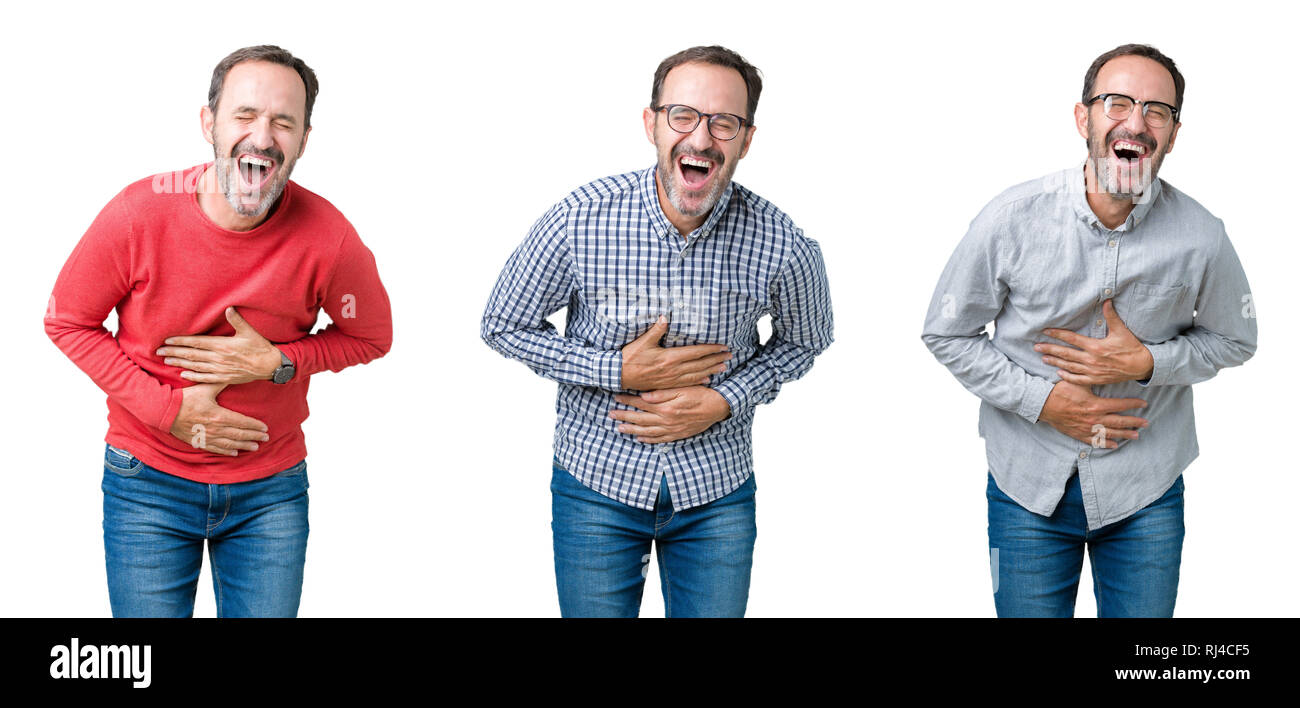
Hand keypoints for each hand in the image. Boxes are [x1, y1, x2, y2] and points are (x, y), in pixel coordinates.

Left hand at [157, 306, 282, 383]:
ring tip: (167, 360)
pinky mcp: (225, 378)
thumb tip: (229, 308)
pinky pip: (205, 378)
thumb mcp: (250, 332)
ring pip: (195, 366)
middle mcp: (219, 358)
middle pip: (191, 355)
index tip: (167, 340)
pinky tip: (183, 374)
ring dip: (179, 363)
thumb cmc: (260, 347)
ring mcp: (221, 369)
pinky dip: (193, 376)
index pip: (196, 343)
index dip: (181, 341)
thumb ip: (237, 320)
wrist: (270, 366)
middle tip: (159, 351)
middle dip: (174, 352)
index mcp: (222, 345)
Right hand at [169, 383, 269, 455]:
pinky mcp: (198, 442)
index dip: (255, 426)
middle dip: (254, 436)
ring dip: (244, 445)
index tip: (265, 428)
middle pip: (239, 434)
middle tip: (266, 438)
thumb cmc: (185, 398)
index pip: (242, 422)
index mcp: (219, 415)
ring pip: (230, 444)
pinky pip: (215, 449)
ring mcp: (207, 437)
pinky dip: (226, 451)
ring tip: (255, 447)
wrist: (164, 411)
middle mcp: (215, 428)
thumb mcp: (205, 388)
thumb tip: (233, 375)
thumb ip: (221, 383)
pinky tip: (234, 453)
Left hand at [610, 386, 731, 443]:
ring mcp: (671, 429)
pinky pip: (659, 439)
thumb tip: (644, 396)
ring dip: (632, 430)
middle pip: (640, 419)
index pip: (641, 403)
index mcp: (665, 407)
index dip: (627, 400)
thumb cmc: (701, 394)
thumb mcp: (682, 388)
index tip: (616, 397)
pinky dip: (648, 440)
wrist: (718, 408)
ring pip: (646, 431)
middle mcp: (666, 420)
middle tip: (611, 414)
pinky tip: (640, 439)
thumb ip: (662, 393)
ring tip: (619, 428)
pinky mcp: (677, 435)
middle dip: (624, 416)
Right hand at [621, 315, 730, 390]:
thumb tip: (665, 316)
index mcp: (669, 357)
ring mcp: (671, 379)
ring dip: (711, 370)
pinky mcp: (667, 385)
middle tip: (729, 356)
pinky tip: (707, 380)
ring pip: (696, 375)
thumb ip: (656, 329)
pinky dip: (699, 381)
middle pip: (700, 364)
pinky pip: (687, 383)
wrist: (619, 375)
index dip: (710, 350)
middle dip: (716, 359)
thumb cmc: (630, 357)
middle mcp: (673, 370)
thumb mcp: (643, 341)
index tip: (722, 347)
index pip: (695, 353)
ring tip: (723, 367)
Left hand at [1035, 300, 1154, 384]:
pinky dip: (1067, 376)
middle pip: (1066, 354)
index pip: (1072, 339)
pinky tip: (1058, 373)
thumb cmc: (1131, 347)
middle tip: (1036, 347)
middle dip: (1049, 349)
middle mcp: (1091, 360)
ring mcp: (1093, 371)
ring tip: (1043, 358)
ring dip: (1055, 362)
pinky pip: (1078, 379)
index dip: (1057, 334)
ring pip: (1069, 366)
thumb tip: (1107, 300)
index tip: (1045, 331)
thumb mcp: (1121, 330)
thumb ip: (1111, 316)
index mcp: (1095, 346)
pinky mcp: (1096, 379)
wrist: (1142, 366)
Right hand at [1038, 380, 1148, 448]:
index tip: (1144, 404)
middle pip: (1120, 422)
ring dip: (1125, 434)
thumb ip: (1094, 381)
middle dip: (1134, 422)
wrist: (1043, 404)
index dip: (1134, 404)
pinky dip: (1105, 444)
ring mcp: (1087, 428)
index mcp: (1097, 405)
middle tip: (1146, 423)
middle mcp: (1095, 419)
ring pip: (1111, 433)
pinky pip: (1095, 442)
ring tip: (1136, 435)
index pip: (1121, 405)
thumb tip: (1106, 375)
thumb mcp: (1079, 382)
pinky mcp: (1079, 434)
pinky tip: (1114, 445)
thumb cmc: (1061, 391)